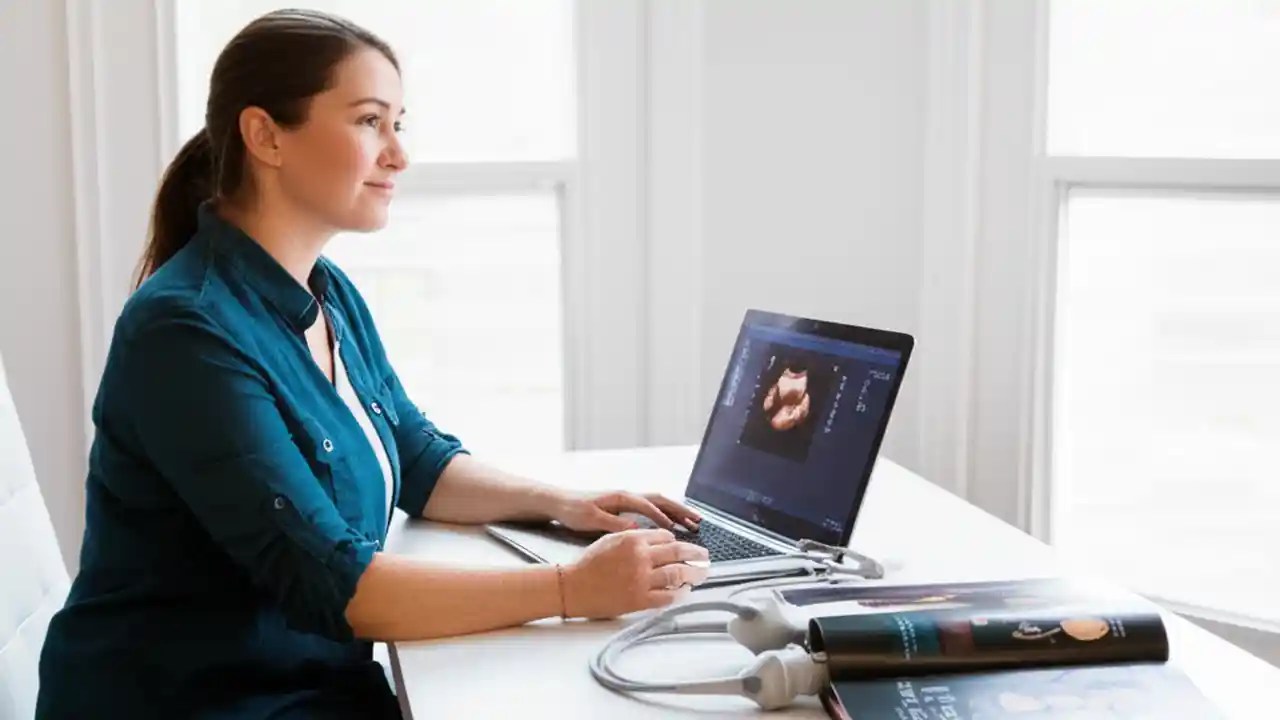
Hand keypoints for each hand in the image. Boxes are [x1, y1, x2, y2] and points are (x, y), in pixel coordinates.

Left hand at [552, 490, 702, 533]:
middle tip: (698, 521)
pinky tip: (672, 524)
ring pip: (658, 502)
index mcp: (621, 498)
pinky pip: (652, 507)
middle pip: (661, 500)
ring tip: (693, 522)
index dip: (664, 518)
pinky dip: (665, 514)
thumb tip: (636, 529)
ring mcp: (627, 499)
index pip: (649, 506)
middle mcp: (627, 496)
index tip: (678, 530)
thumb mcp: (591, 520)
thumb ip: (614, 524)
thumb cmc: (573, 510)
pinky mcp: (625, 505)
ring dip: (676, 511)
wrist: (559, 502)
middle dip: (680, 510)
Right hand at [561, 529, 709, 618]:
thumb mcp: (611, 539)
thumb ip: (635, 538)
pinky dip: (680, 593)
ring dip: (694, 573)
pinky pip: (667, 596)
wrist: (571, 587)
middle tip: (705, 557)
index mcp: (633, 539)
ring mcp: (641, 579)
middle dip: (696, 554)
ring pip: (677, 574)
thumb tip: (660, 541)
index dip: (678, 541)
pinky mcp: (639, 600)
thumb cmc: (588, 564)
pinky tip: (685, 591)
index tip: (684, 546)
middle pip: (678, 552)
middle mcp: (640, 557)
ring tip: (702, 574)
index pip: (666, 537)